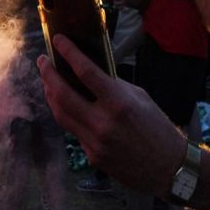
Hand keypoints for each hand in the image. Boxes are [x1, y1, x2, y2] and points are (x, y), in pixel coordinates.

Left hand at [36, 36, 185, 195]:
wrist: (167, 168)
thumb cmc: (158, 128)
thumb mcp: (141, 97)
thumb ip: (114, 85)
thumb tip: (90, 73)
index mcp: (119, 103)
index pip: (85, 72)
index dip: (68, 53)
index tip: (58, 40)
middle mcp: (103, 122)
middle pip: (62, 94)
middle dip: (48, 75)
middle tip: (42, 62)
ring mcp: (95, 142)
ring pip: (61, 114)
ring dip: (50, 95)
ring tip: (48, 81)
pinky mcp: (92, 156)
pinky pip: (73, 131)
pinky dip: (67, 115)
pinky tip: (66, 105)